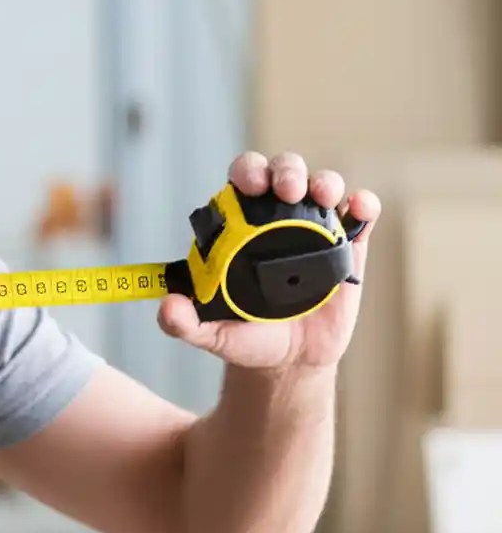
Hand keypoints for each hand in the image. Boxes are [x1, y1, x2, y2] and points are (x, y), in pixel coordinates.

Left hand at [157, 151, 381, 370]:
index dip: (247, 173)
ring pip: (324, 185)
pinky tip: (360, 208)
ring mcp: (317, 229)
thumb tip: (167, 308)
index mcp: (242, 224)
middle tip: (286, 189)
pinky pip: (361, 216)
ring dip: (325, 181)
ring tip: (323, 195)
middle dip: (285, 170)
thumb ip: (184, 322)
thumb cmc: (247, 336)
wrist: (289, 362)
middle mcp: (279, 218)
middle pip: (284, 173)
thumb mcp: (211, 333)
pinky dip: (364, 205)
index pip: (244, 181)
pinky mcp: (350, 248)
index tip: (249, 186)